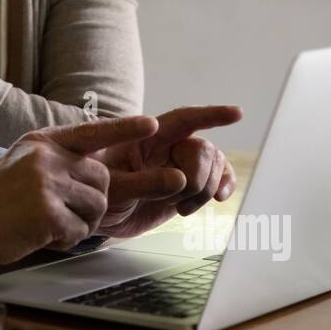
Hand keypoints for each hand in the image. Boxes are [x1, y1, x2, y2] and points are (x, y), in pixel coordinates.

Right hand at [0, 116, 185, 271]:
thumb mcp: (21, 163)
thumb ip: (54, 161)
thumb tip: (93, 171)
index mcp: (42, 141)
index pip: (92, 132)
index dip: (124, 129)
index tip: (152, 125)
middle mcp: (47, 156)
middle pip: (101, 178)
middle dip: (93, 202)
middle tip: (64, 215)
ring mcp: (47, 182)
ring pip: (96, 206)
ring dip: (80, 223)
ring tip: (47, 224)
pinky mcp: (46, 212)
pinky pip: (80, 232)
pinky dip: (65, 241)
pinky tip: (39, 236)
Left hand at [94, 106, 242, 237]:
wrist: (94, 216)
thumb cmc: (95, 192)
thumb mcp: (112, 187)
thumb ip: (144, 182)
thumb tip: (181, 179)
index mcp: (146, 138)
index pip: (182, 120)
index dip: (209, 115)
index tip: (236, 113)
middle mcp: (166, 149)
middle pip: (202, 148)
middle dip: (199, 175)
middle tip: (179, 198)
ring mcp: (178, 168)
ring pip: (213, 165)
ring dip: (206, 188)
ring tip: (182, 207)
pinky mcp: (186, 189)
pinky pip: (215, 181)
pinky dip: (222, 187)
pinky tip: (220, 199)